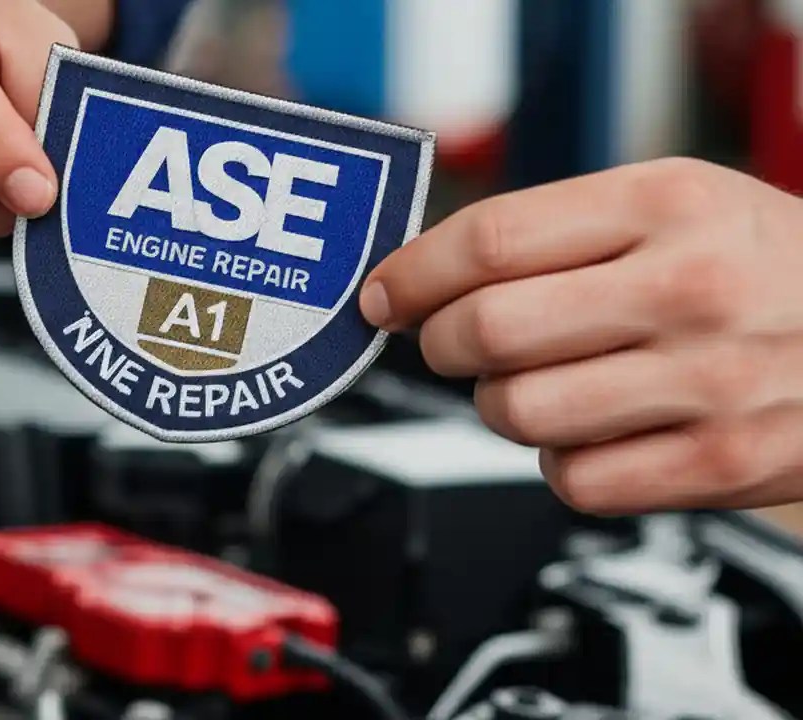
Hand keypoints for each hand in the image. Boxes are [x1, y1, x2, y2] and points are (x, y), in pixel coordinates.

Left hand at [361, 158, 802, 513]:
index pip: (491, 239)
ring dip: (501, 404)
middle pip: (489, 331)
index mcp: (668, 204)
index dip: (413, 273)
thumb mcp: (678, 203)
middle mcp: (689, 288)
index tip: (383, 293)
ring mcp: (708, 383)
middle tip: (448, 342)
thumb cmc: (760, 265)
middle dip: (441, 344)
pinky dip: (559, 461)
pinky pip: (572, 479)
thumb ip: (556, 231)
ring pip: (518, 411)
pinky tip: (595, 430)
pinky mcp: (718, 465)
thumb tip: (423, 276)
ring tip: (538, 383)